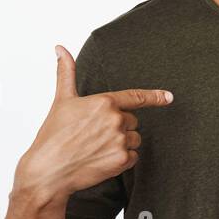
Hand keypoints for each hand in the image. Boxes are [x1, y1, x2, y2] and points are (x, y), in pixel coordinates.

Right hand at [14, 45, 173, 204]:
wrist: (49, 170)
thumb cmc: (53, 135)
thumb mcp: (62, 100)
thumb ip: (66, 72)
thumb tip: (60, 48)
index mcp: (104, 102)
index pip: (136, 97)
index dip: (155, 97)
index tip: (169, 97)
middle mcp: (115, 120)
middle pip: (132, 121)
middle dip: (118, 127)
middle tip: (94, 135)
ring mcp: (120, 140)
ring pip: (134, 139)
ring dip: (122, 143)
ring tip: (97, 148)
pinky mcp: (122, 160)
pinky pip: (133, 157)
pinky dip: (122, 159)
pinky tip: (102, 160)